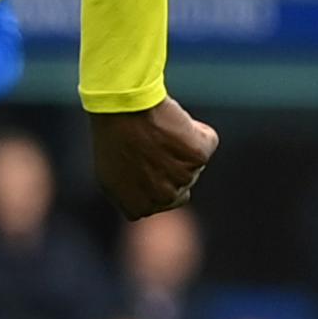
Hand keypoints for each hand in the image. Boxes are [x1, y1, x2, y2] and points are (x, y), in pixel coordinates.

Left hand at [90, 98, 214, 218]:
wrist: (121, 110)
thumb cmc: (113, 139)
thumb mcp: (111, 177)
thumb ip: (132, 196)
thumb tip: (146, 206)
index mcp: (140, 208)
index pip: (166, 202)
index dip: (159, 177)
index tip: (146, 161)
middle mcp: (164, 198)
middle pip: (184, 184)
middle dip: (173, 165)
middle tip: (151, 147)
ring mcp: (183, 178)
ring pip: (195, 163)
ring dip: (181, 148)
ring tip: (157, 134)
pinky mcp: (199, 156)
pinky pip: (206, 141)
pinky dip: (195, 130)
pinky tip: (172, 124)